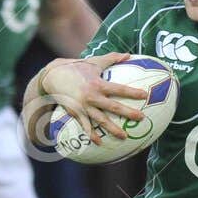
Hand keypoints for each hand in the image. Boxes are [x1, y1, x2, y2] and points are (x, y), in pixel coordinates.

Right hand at [31, 53, 148, 143]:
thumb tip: (128, 54)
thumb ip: (112, 58)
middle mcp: (92, 96)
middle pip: (113, 107)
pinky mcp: (75, 112)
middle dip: (128, 113)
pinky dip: (91, 135)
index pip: (119, 88)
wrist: (53, 76)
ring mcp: (83, 106)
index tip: (145, 95)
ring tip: (124, 137)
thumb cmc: (77, 68)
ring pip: (101, 120)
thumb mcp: (94, 62)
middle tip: (141, 118)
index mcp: (98, 83)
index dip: (132, 92)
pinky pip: (85, 126)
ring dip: (113, 129)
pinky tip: (99, 143)